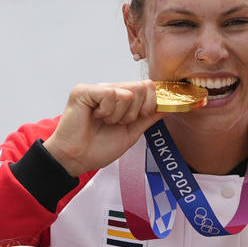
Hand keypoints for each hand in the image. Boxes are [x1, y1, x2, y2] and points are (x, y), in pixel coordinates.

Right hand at [42, 81, 164, 177]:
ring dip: (119, 115)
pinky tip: (95, 117)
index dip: (151, 103)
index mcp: (121, 99)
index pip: (147, 88)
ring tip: (104, 121)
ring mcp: (97, 89)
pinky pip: (111, 94)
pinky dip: (108, 111)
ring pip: (128, 92)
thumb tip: (169, 107)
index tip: (139, 118)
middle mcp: (110, 90)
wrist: (78, 159)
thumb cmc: (99, 148)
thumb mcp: (132, 132)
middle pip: (141, 88)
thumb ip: (149, 118)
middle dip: (135, 112)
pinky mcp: (84, 90)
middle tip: (117, 123)